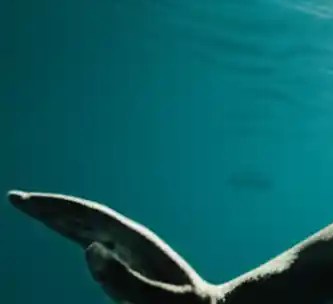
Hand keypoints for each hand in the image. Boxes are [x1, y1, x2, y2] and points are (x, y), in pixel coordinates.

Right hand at [9, 190, 219, 302]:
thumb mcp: (155, 300)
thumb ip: (122, 279)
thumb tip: (88, 249)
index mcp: (136, 242)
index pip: (89, 217)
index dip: (56, 207)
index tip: (27, 201)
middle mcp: (130, 240)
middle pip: (84, 217)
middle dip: (50, 208)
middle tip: (16, 199)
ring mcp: (130, 250)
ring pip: (87, 227)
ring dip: (60, 218)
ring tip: (33, 208)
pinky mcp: (130, 262)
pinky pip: (95, 242)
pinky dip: (75, 233)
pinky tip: (67, 230)